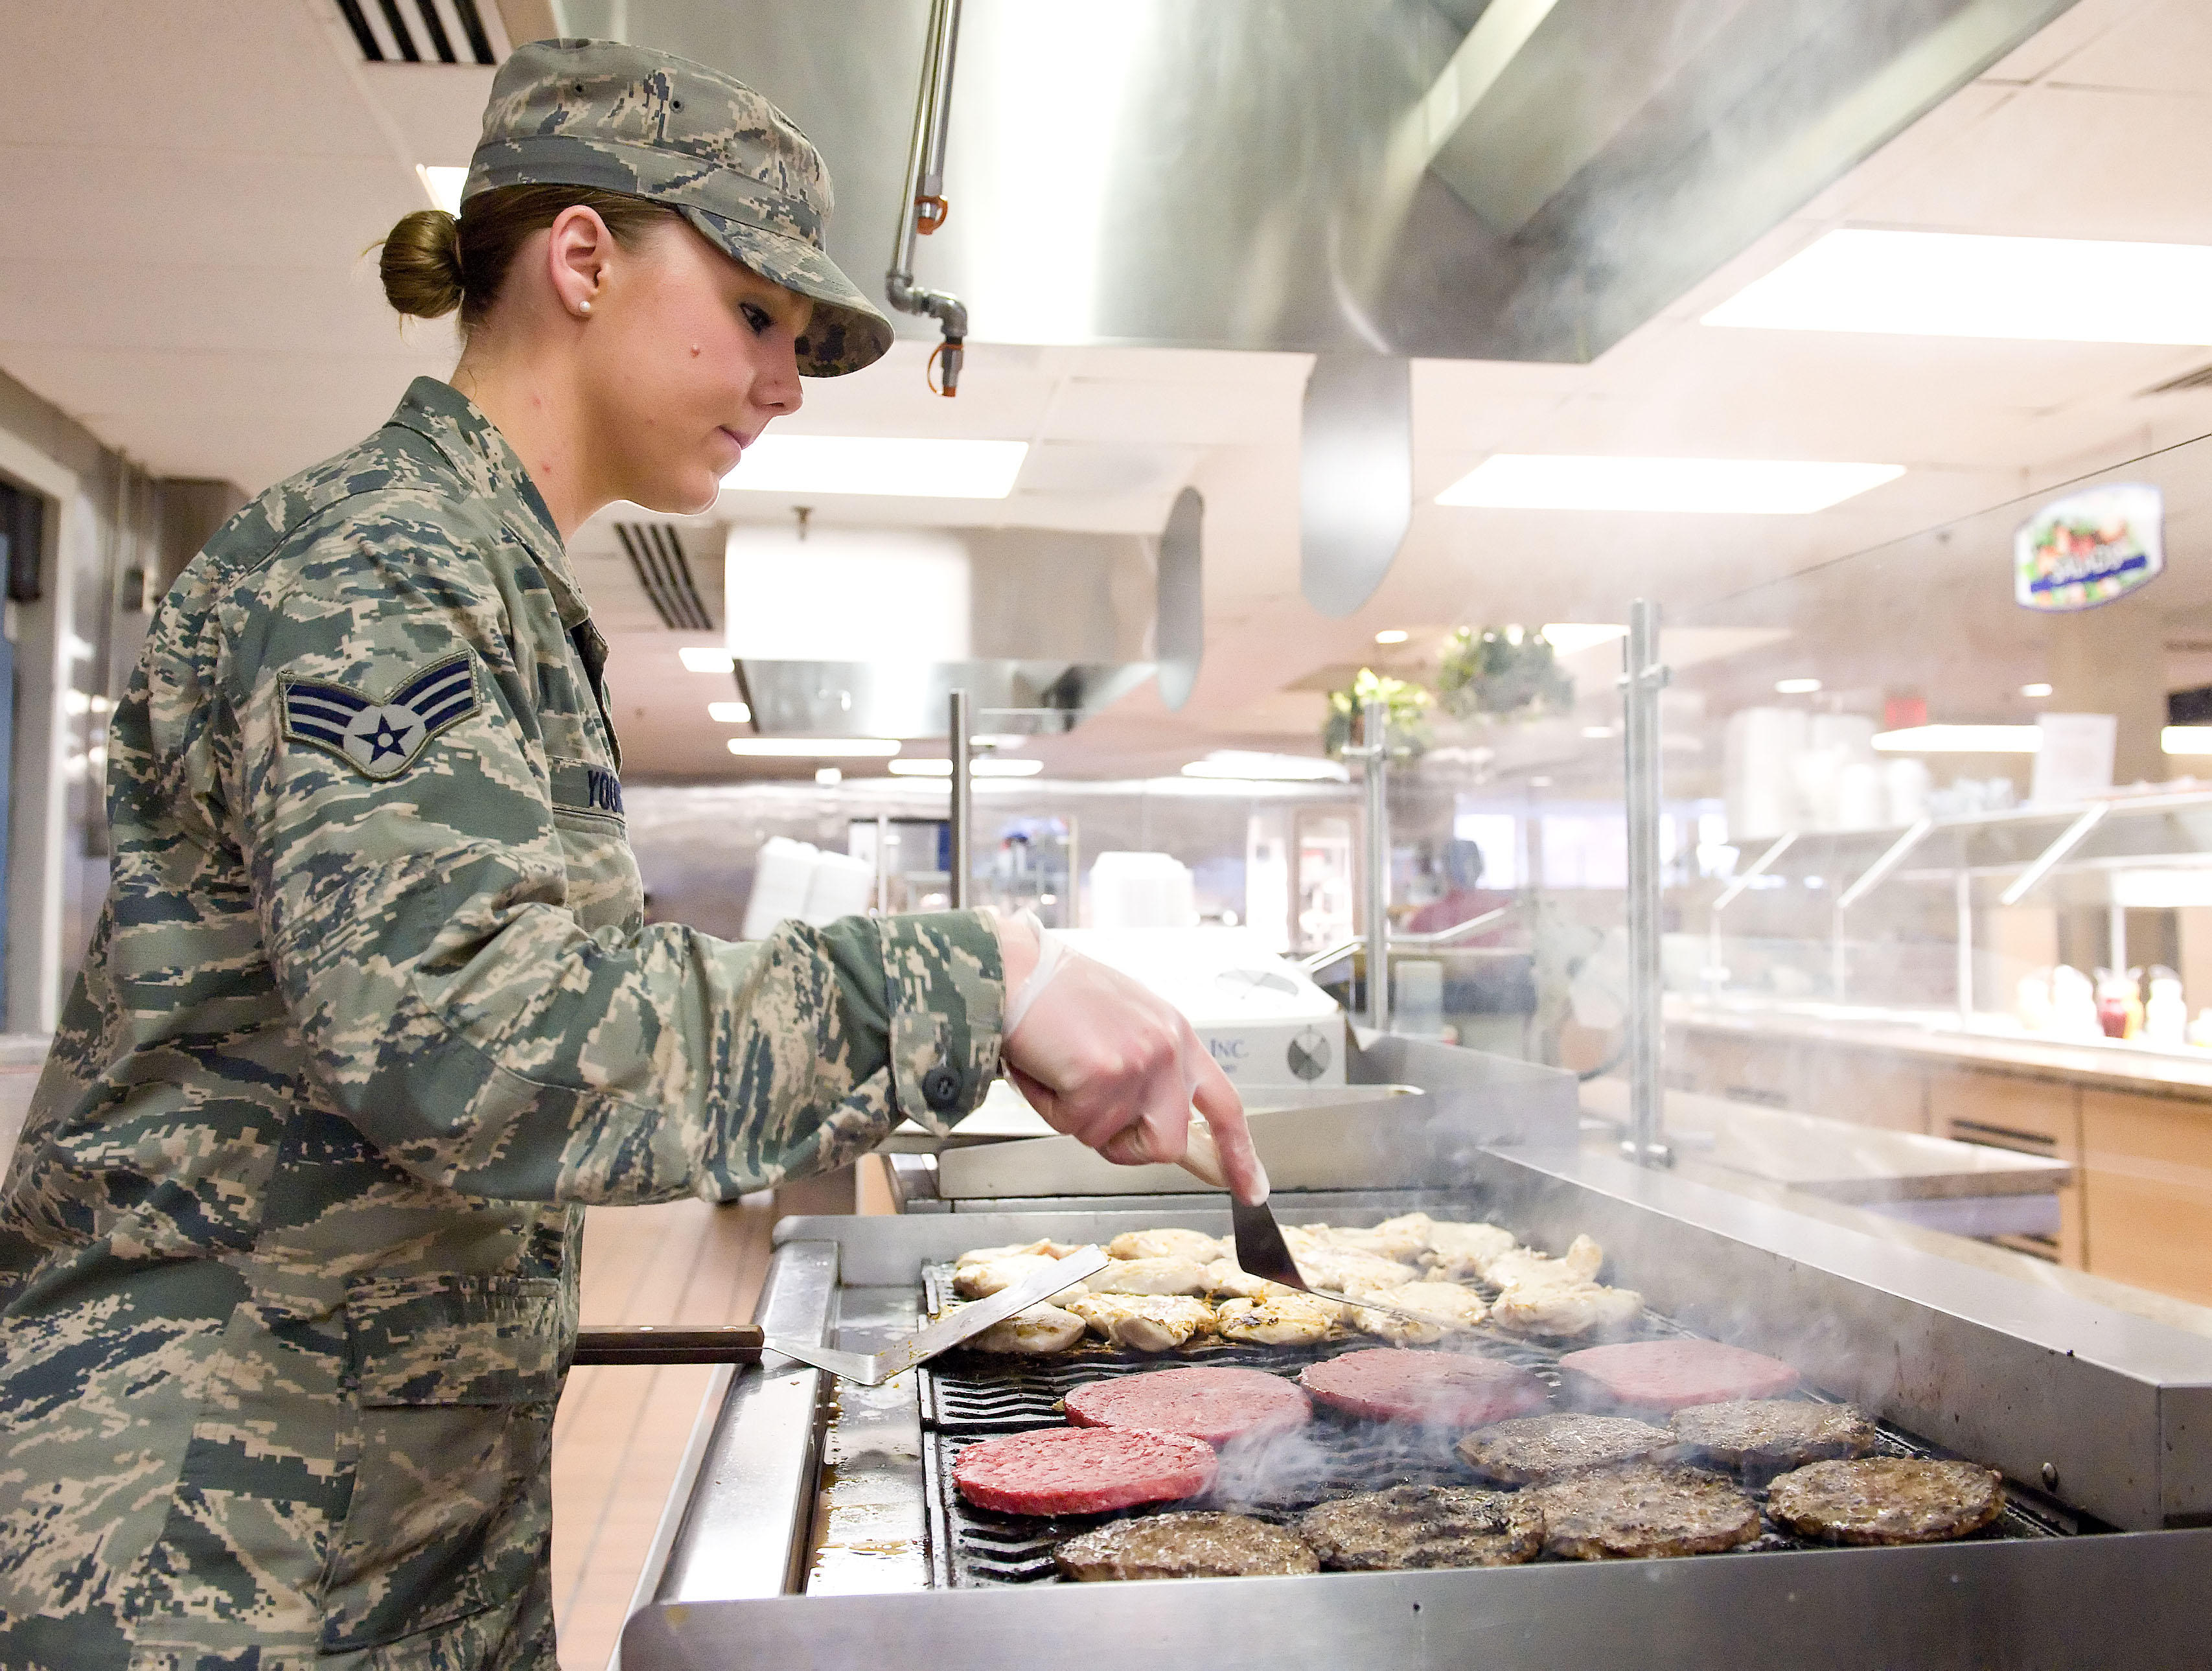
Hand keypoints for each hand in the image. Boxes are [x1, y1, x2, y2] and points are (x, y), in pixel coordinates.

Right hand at [996, 941, 1267, 1204]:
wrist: (1014, 967)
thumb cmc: (1056, 993)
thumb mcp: (1124, 1026)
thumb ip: (1150, 1072)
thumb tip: (1158, 1126)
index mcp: (1177, 1037)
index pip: (1224, 1105)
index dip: (1239, 1152)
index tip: (1251, 1188)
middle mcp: (1168, 1050)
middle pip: (1168, 1144)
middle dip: (1125, 1146)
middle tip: (1085, 1110)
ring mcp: (1139, 1064)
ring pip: (1108, 1139)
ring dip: (1073, 1116)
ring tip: (1057, 1067)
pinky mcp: (1103, 1076)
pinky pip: (1071, 1124)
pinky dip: (1047, 1105)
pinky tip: (1042, 1065)